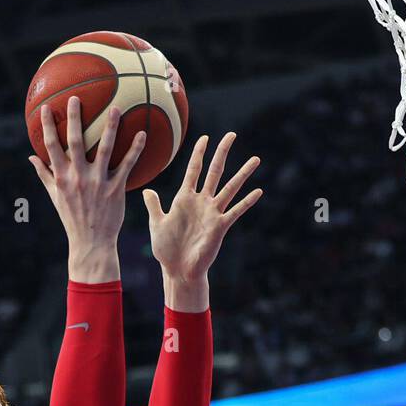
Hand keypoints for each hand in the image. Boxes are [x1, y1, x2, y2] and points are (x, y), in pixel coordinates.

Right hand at [29, 97, 146, 282]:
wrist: (91, 243)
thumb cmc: (72, 218)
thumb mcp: (55, 197)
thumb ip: (44, 175)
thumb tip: (30, 157)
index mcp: (62, 178)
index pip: (51, 147)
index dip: (47, 127)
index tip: (45, 108)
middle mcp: (79, 178)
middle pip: (76, 142)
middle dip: (74, 118)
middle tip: (76, 97)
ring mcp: (98, 183)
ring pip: (105, 149)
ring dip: (110, 127)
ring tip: (116, 108)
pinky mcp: (115, 190)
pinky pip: (127, 166)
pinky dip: (135, 149)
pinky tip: (143, 134)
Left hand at [143, 132, 261, 306]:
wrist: (178, 271)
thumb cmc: (167, 250)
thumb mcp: (157, 224)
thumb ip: (154, 206)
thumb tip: (147, 190)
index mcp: (184, 199)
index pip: (194, 169)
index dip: (199, 153)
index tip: (205, 137)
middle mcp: (201, 202)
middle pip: (214, 171)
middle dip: (222, 152)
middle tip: (232, 135)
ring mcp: (212, 214)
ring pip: (230, 188)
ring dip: (243, 173)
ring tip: (256, 159)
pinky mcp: (219, 227)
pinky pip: (235, 211)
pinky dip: (247, 202)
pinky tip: (259, 191)